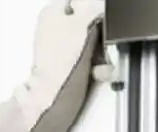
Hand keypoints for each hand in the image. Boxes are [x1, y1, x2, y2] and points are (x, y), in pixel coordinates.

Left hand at [17, 0, 107, 131]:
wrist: (54, 97)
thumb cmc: (61, 63)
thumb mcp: (82, 25)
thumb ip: (93, 9)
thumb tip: (101, 5)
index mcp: (53, 13)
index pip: (79, 3)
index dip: (94, 12)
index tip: (104, 22)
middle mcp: (54, 29)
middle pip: (89, 24)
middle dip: (102, 37)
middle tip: (104, 45)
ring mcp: (61, 49)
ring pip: (93, 44)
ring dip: (103, 54)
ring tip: (101, 64)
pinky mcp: (68, 67)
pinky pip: (90, 61)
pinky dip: (97, 67)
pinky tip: (98, 73)